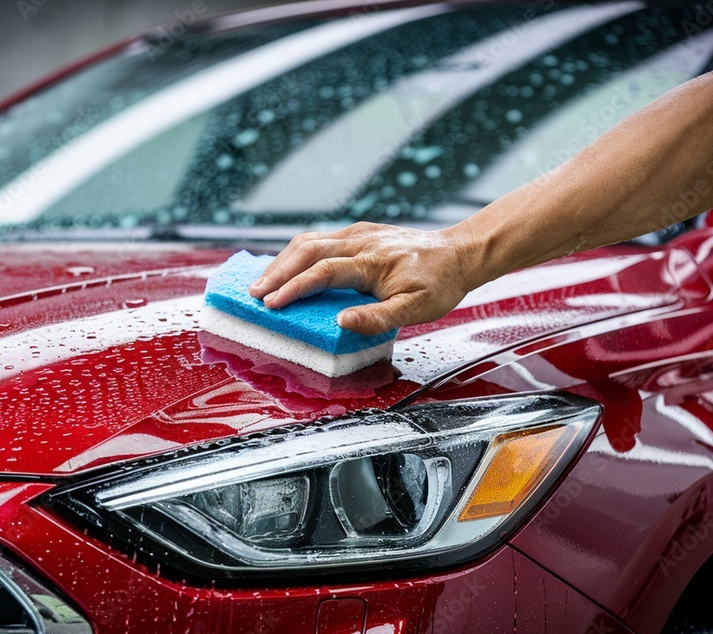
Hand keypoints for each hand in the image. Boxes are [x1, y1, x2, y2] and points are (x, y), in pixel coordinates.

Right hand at [248, 221, 475, 335]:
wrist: (458, 253)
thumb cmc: (439, 283)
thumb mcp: (417, 309)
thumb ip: (378, 317)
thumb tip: (340, 322)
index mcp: (371, 260)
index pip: (322, 272)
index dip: (293, 288)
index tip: (271, 305)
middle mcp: (360, 240)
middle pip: (306, 250)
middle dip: (277, 272)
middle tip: (253, 294)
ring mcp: (358, 233)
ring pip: (309, 240)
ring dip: (283, 260)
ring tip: (263, 282)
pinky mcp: (359, 232)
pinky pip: (320, 239)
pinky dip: (297, 253)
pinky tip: (287, 266)